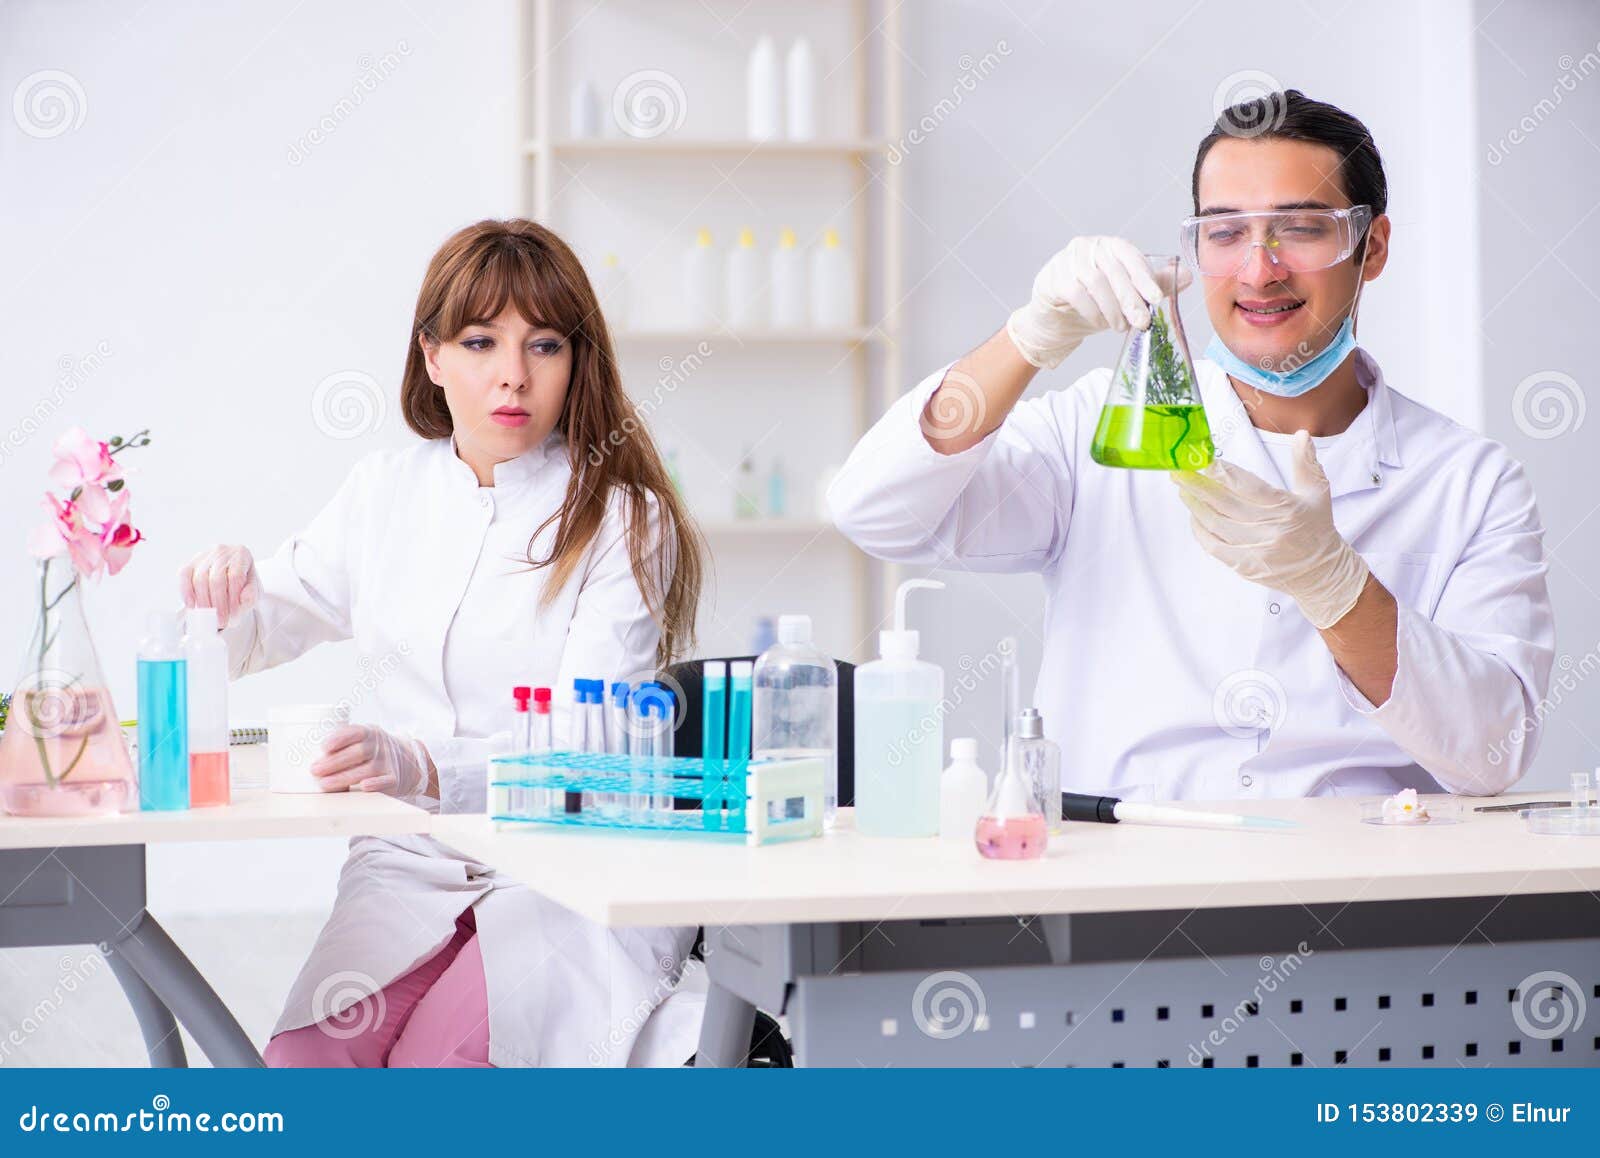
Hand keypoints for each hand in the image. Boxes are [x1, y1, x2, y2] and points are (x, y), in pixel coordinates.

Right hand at [179, 544, 258, 629]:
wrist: (234, 573)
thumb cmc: (244, 581)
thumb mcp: (255, 588)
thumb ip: (252, 594)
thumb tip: (243, 599)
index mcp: (241, 554)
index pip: (235, 576)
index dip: (233, 599)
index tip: (234, 616)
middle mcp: (222, 551)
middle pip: (217, 579)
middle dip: (219, 604)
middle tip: (221, 621)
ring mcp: (204, 555)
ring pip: (200, 579)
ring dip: (204, 602)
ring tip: (210, 618)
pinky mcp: (191, 562)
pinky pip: (184, 576)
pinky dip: (186, 592)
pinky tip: (192, 605)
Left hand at [310, 725, 434, 796]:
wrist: (407, 760)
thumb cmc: (372, 751)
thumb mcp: (363, 739)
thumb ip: (343, 743)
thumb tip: (305, 754)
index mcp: (369, 733)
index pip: (355, 732)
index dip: (339, 738)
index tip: (323, 747)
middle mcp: (379, 747)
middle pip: (357, 753)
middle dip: (334, 762)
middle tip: (314, 770)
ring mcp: (387, 763)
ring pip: (366, 770)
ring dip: (344, 777)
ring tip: (324, 784)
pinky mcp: (394, 778)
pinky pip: (386, 781)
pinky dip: (376, 784)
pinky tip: (363, 787)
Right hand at [1005, 236, 1190, 368]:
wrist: (1055, 315)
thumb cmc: (1094, 300)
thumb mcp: (1125, 292)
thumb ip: (1153, 283)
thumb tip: (1187, 276)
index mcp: (1110, 245)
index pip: (1131, 256)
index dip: (1145, 278)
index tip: (1157, 299)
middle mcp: (1089, 247)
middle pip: (1114, 272)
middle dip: (1131, 299)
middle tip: (1143, 322)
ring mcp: (1068, 260)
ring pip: (1096, 283)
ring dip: (1112, 309)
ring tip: (1120, 327)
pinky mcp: (1053, 278)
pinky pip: (1076, 294)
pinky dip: (1092, 312)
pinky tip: (1100, 323)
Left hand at [1171, 430, 1369, 628]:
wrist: (1321, 573)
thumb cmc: (1316, 528)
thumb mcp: (1317, 493)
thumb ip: (1305, 463)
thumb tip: (1300, 435)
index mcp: (1287, 508)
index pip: (1248, 486)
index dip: (1223, 473)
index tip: (1204, 462)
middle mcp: (1271, 530)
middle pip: (1226, 504)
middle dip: (1199, 486)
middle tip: (1180, 472)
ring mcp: (1257, 550)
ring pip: (1216, 525)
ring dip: (1196, 506)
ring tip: (1184, 490)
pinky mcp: (1246, 566)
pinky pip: (1214, 547)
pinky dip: (1200, 530)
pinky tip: (1195, 516)